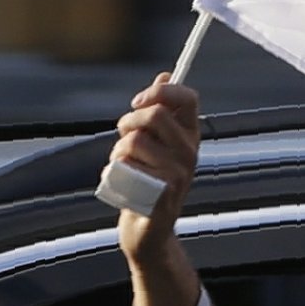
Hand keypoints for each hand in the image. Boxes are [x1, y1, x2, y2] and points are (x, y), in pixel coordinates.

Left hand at [105, 78, 201, 253]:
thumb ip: (159, 110)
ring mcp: (179, 175)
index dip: (161, 91)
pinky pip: (127, 167)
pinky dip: (114, 172)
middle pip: (155, 115)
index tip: (138, 101)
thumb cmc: (146, 184)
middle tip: (123, 138)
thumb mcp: (155, 144)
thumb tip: (165, 73)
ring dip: (118, 151)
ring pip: (134, 141)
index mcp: (189, 137)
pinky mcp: (162, 194)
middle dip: (128, 122)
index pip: (188, 98)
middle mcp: (189, 154)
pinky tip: (122, 186)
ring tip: (123, 168)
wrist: (147, 232)